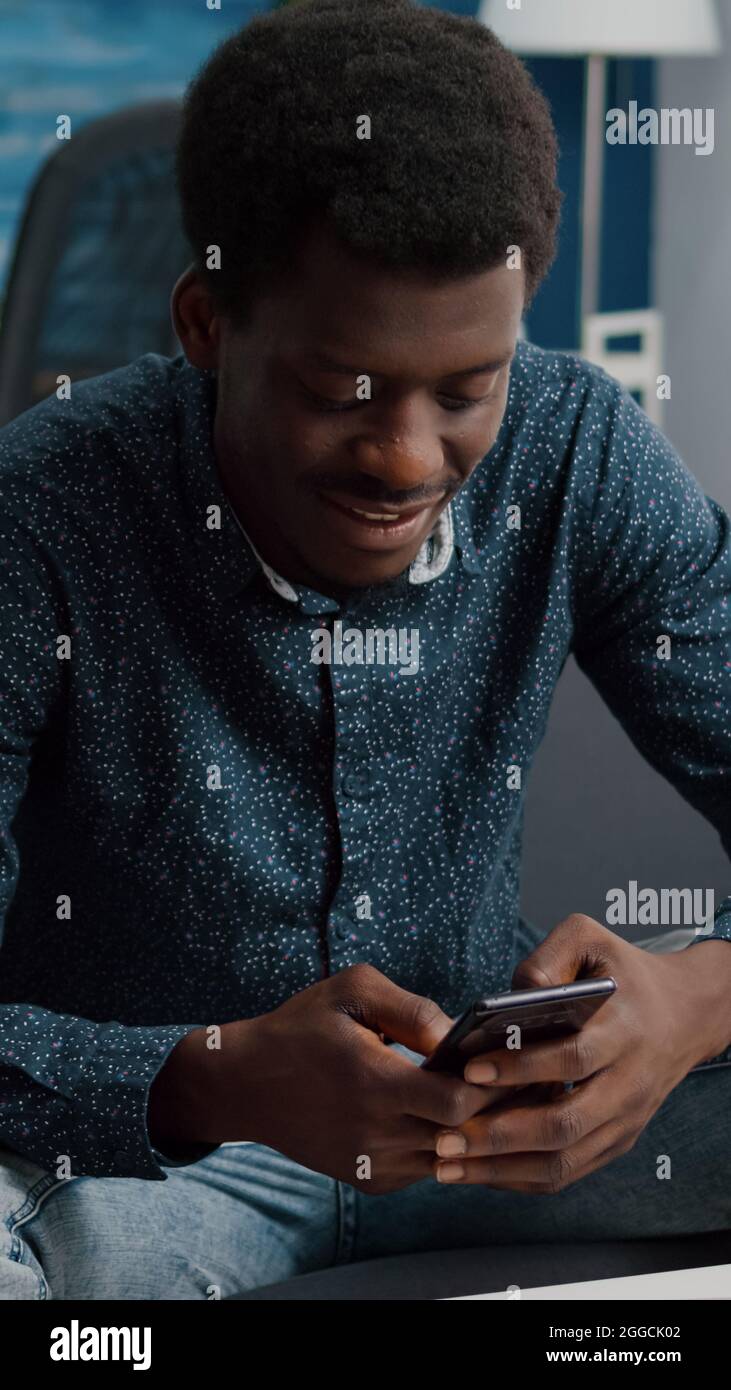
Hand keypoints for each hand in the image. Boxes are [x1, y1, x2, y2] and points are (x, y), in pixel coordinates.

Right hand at [160, 964, 522, 1194]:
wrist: (246, 1083)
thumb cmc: (302, 1026)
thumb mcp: (353, 992)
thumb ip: (412, 1010)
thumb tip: (460, 1035)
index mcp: (373, 1083)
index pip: (456, 1104)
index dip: (487, 1083)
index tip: (499, 1058)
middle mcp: (374, 1134)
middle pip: (460, 1135)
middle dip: (491, 1106)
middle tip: (515, 1076)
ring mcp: (372, 1163)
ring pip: (448, 1157)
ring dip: (469, 1130)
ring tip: (489, 1093)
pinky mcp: (369, 1179)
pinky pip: (425, 1168)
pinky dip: (442, 1144)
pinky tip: (449, 1113)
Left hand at [432, 914, 729, 1192]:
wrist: (685, 1014)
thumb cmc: (623, 972)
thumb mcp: (590, 940)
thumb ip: (547, 958)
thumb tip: (508, 997)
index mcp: (623, 1031)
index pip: (571, 1058)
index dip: (521, 1067)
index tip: (470, 1070)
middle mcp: (629, 1084)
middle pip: (563, 1125)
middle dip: (499, 1135)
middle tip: (444, 1137)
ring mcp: (624, 1121)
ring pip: (562, 1160)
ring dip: (501, 1169)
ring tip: (447, 1164)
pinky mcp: (616, 1142)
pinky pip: (567, 1172)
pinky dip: (520, 1178)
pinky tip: (477, 1172)